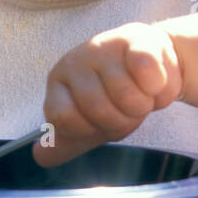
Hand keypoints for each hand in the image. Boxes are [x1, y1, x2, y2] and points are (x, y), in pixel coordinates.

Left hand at [33, 22, 183, 167]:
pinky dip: (156, 85)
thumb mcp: (91, 122)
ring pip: (126, 96)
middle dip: (121, 120)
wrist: (155, 64)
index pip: (62, 118)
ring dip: (142, 104)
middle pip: (98, 110)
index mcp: (59, 82)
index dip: (89, 129)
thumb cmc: (119, 93)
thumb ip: (68, 141)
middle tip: (127, 109)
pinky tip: (153, 80)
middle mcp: (76, 61)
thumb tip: (41, 158)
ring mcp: (105, 47)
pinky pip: (145, 71)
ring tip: (141, 94)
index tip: (101, 123)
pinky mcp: (137, 39)